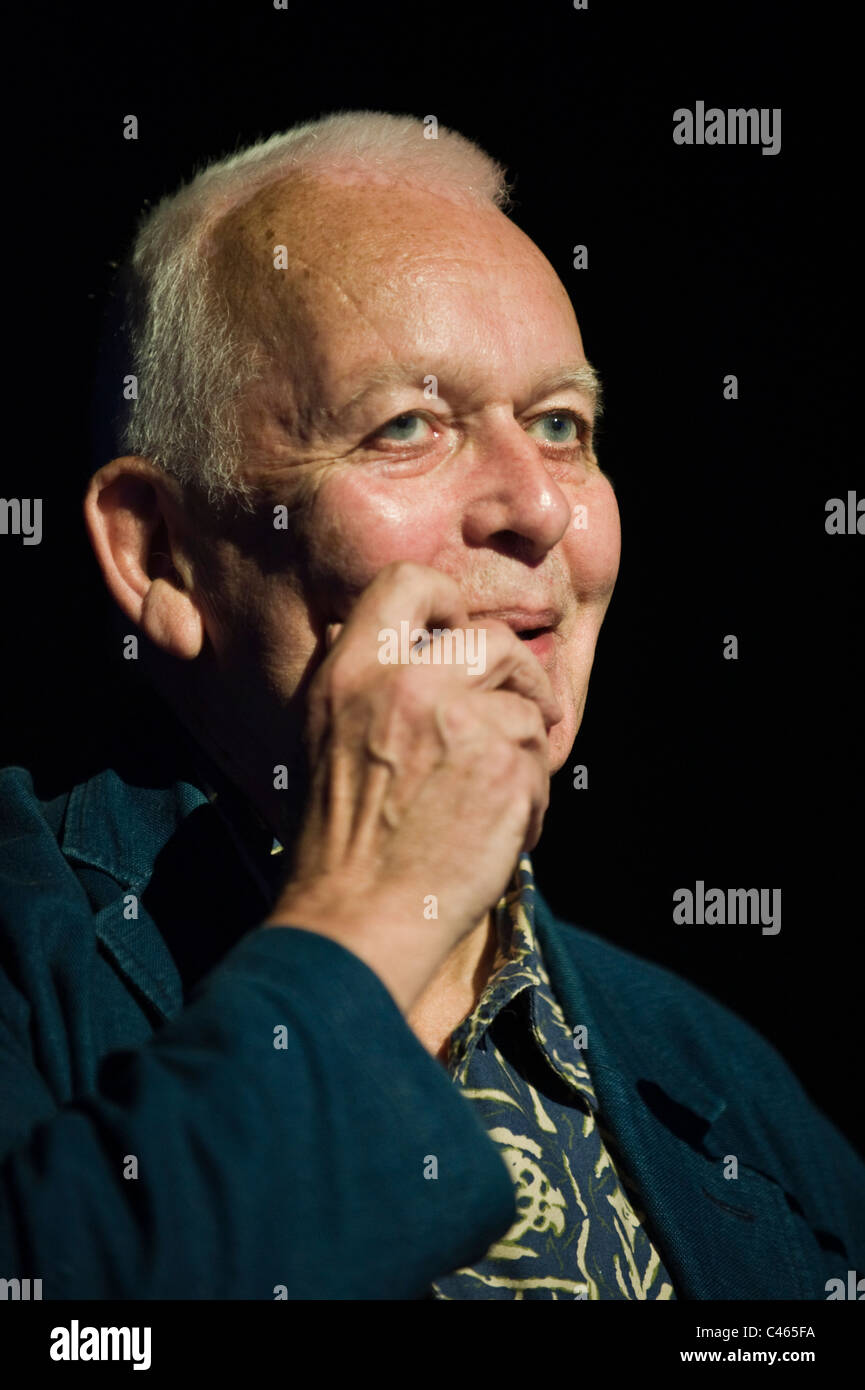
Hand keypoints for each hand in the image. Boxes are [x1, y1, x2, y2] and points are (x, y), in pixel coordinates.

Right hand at [265, 562, 561, 1013]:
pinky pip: (542, 764)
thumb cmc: (337, 842)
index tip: (461, 629)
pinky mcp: (505, 767)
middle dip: (519, 678)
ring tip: (491, 802)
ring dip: (523, 754)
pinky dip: (531, 802)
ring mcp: (459, 722)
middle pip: (494, 641)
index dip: (446, 598)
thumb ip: (363, 683)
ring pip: (526, 708)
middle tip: (524, 710)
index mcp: (351, 671)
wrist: (354, 919)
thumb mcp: (322, 737)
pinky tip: (498, 835)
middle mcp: (406, 683)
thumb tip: (398, 639)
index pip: (407, 582)